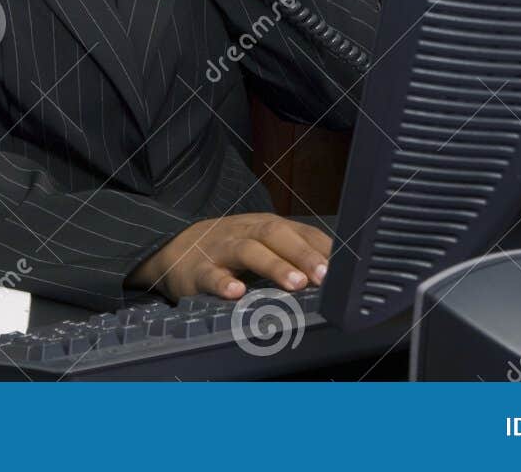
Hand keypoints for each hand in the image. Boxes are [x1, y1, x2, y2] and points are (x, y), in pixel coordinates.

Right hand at [126, 212, 330, 301]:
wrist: (175, 248)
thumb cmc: (230, 248)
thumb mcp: (263, 243)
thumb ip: (295, 253)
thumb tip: (337, 272)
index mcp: (266, 227)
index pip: (299, 231)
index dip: (322, 248)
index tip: (345, 266)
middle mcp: (246, 233)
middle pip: (276, 234)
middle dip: (302, 254)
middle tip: (324, 275)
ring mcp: (221, 249)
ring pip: (247, 251)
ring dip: (273, 265)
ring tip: (294, 283)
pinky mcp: (198, 270)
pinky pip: (210, 275)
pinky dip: (223, 283)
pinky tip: (236, 293)